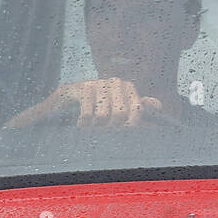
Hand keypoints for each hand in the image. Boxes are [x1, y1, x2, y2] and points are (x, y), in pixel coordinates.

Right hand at [5, 79, 164, 128]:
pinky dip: (83, 123)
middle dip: (110, 129)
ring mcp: (94, 83)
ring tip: (89, 128)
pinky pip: (87, 111)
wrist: (58, 113)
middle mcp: (113, 82)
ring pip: (104, 114)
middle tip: (101, 132)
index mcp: (126, 87)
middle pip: (121, 113)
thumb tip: (158, 105)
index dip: (132, 125)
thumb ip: (137, 107)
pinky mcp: (76, 88)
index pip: (138, 108)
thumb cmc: (92, 114)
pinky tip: (79, 124)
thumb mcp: (117, 113)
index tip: (122, 135)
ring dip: (95, 128)